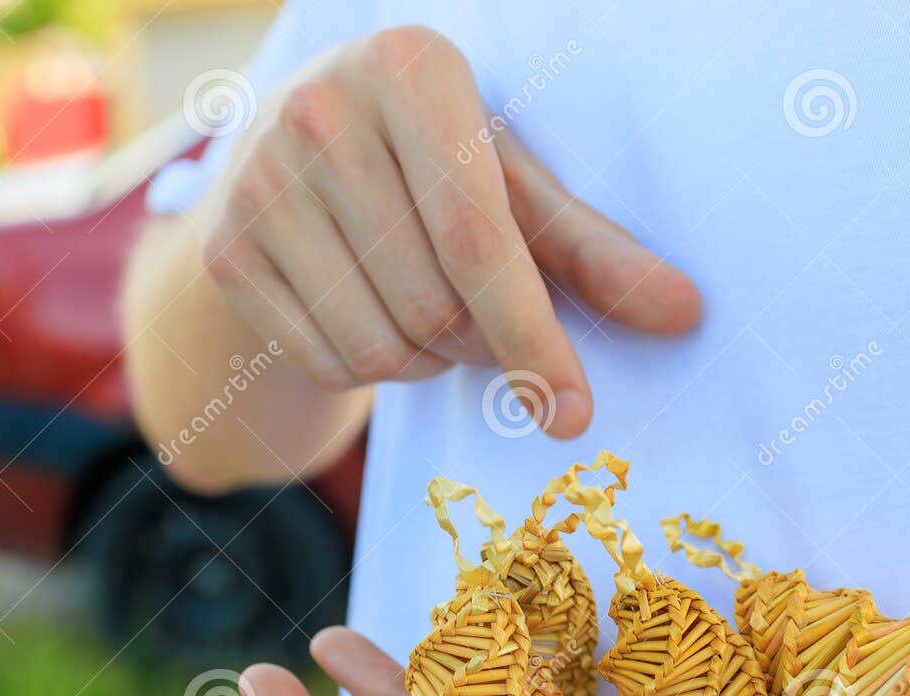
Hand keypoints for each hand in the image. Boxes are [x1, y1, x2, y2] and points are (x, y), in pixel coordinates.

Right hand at [198, 25, 700, 438]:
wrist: (286, 156)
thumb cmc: (427, 165)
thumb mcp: (509, 182)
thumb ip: (590, 250)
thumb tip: (684, 314)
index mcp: (410, 69)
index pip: (478, 236)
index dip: (533, 334)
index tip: (571, 411)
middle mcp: (320, 112)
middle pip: (434, 304)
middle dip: (481, 342)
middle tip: (489, 322)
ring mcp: (258, 183)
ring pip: (382, 346)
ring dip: (430, 360)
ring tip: (429, 307)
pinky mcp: (225, 251)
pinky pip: (331, 363)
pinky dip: (374, 368)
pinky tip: (373, 314)